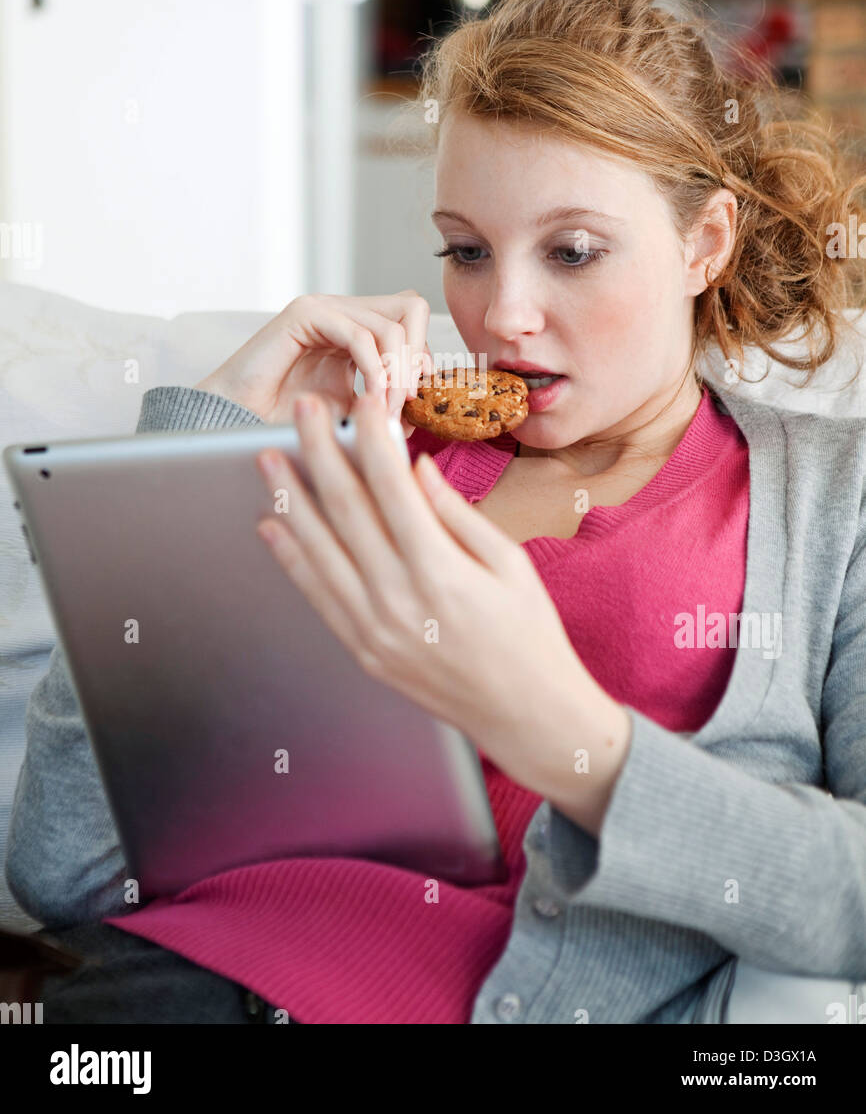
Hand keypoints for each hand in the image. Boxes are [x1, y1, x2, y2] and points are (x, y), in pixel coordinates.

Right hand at [193, 290, 433, 434]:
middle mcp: (343, 310)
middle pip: (411, 309)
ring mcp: (324, 308)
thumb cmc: (287, 417)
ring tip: (385, 409)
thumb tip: (420, 411)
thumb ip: (384, 402)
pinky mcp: (304, 313)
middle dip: (416, 358)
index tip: (412, 403)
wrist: (235, 417)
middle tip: (404, 403)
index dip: (421, 359)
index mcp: (357, 327)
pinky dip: (373, 369)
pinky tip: (367, 398)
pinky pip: (359, 334)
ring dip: (396, 372)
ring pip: (392, 324)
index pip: (412, 321)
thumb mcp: (349, 410)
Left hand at [254, 388, 600, 792]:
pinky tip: (274, 525)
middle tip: (302, 410)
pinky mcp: (363, 650)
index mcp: (442, 572)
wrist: (527, 715)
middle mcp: (399, 601)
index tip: (363, 400)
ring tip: (269, 457)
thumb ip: (456, 515)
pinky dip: (290, 557)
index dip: (373, 437)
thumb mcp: (509, 564)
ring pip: (318, 549)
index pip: (392, 487)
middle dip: (320, 450)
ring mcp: (374, 629)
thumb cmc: (529, 635)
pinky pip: (316, 595)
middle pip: (345, 509)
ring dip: (290, 498)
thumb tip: (415, 468)